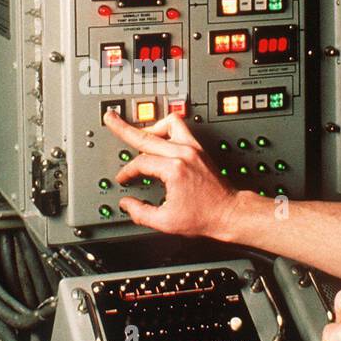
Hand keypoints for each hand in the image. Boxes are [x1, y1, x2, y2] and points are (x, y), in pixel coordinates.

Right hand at [104, 108, 239, 239]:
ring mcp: (193, 148)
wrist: (229, 213)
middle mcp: (184, 153)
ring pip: (167, 124)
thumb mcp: (166, 222)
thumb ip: (141, 212)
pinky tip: (160, 137)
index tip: (124, 179)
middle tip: (111, 118)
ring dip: (151, 127)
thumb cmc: (205, 216)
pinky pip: (181, 128)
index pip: (140, 163)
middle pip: (147, 136)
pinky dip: (167, 129)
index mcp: (174, 169)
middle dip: (124, 128)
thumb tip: (127, 204)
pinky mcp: (199, 149)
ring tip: (140, 133)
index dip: (127, 171)